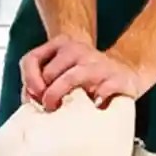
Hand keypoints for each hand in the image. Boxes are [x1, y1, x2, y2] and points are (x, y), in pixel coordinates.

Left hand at [24, 35, 146, 110]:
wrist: (126, 69)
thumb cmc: (87, 76)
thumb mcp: (62, 70)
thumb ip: (41, 82)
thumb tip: (30, 100)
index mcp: (62, 45)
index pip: (32, 59)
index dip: (28, 81)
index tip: (34, 97)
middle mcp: (80, 50)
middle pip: (49, 73)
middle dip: (45, 95)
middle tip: (50, 108)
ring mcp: (98, 63)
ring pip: (71, 78)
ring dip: (61, 97)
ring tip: (61, 111)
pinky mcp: (116, 78)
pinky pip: (102, 90)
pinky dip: (94, 103)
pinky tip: (91, 109)